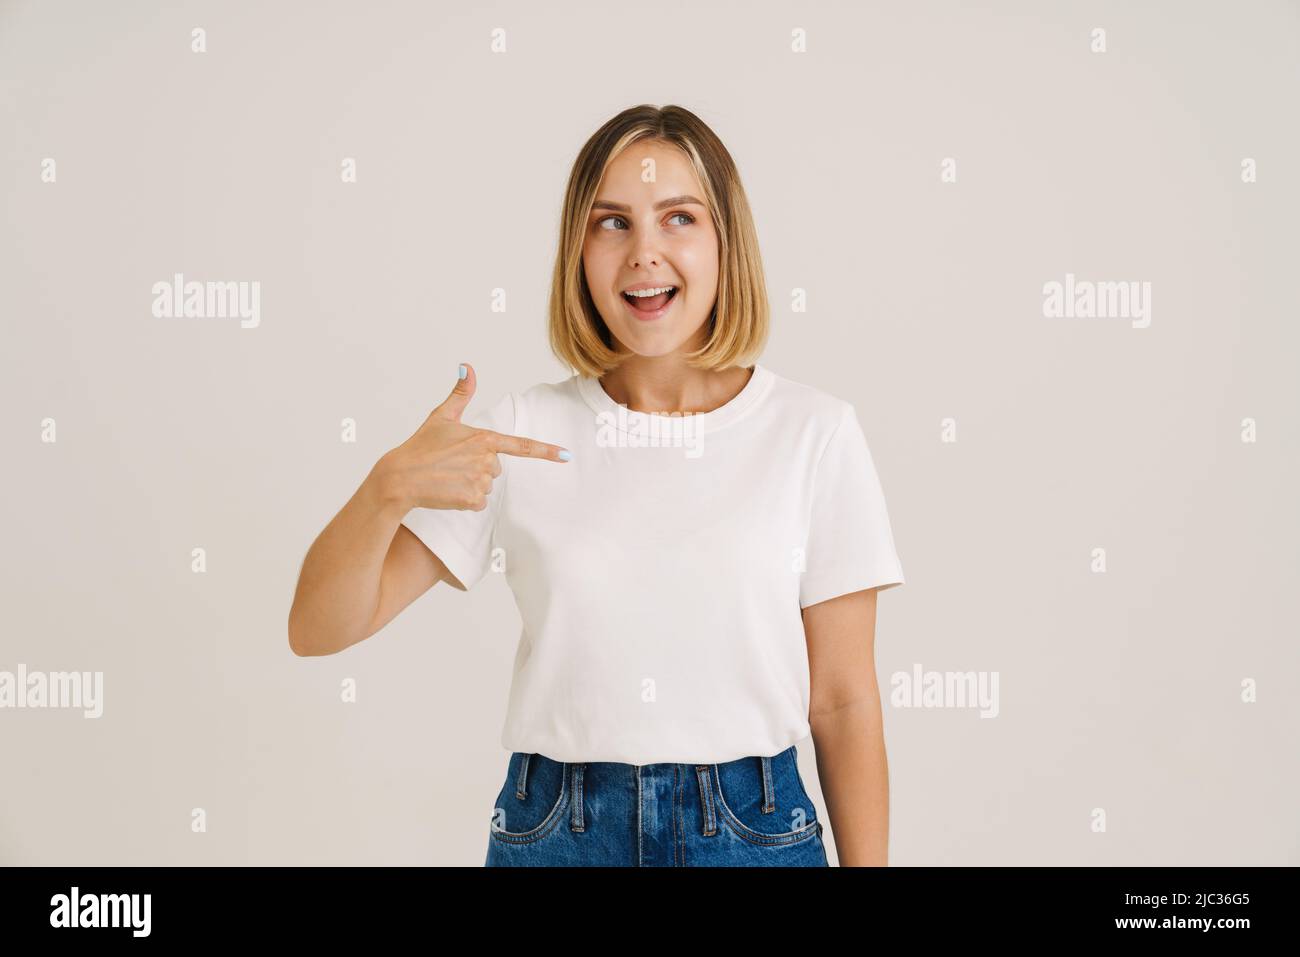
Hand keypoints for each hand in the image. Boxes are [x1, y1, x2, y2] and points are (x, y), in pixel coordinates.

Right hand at [380, 363, 570, 513]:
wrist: (399, 477)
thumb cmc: (420, 446)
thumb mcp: (441, 416)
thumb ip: (461, 393)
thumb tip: (467, 366)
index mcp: (483, 438)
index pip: (522, 446)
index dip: (547, 451)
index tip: (567, 456)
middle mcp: (486, 460)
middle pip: (495, 467)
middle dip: (477, 466)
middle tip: (452, 463)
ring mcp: (480, 481)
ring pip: (486, 485)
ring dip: (470, 483)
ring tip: (447, 476)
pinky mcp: (472, 500)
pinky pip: (478, 501)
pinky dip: (465, 499)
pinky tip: (448, 491)